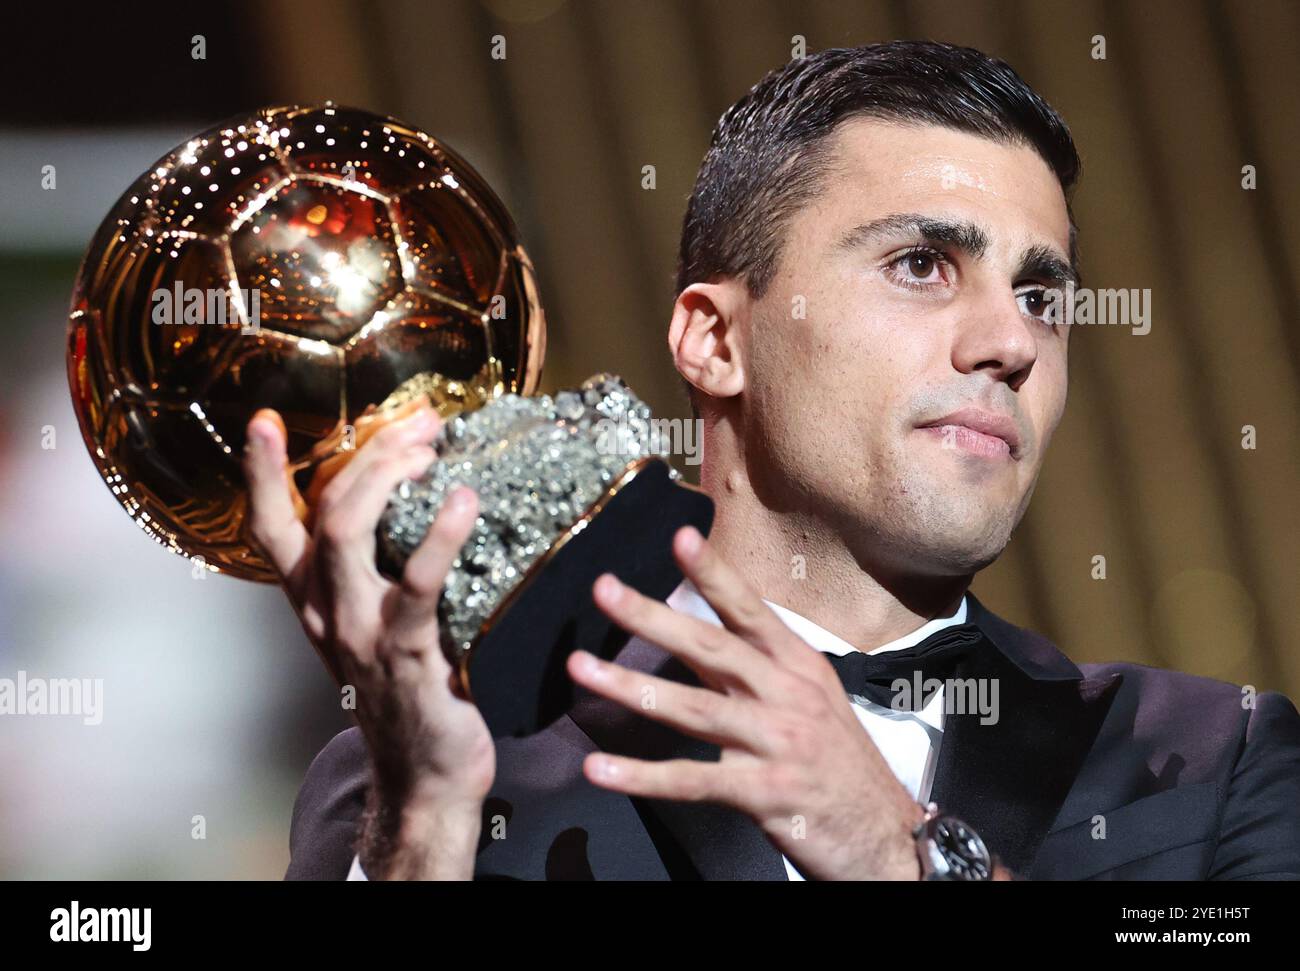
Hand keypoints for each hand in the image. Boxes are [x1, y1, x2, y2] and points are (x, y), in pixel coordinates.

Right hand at [242, 403, 491, 878]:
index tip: (264, 420)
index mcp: (313, 601)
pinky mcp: (404, 655)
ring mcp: (359, 633)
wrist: (424, 774)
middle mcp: (326, 612)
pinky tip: (464, 504)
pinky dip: (438, 540)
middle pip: (324, 512)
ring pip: (348, 533)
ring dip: (387, 477)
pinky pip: (415, 587)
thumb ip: (380, 572)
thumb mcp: (377, 626)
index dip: (263, 473)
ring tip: (429, 445)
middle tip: (418, 423)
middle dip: (369, 454)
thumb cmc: (411, 687)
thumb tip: (422, 497)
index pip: (272, 527)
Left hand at [566, 526, 924, 879]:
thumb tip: (694, 634)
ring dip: (631, 687)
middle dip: (652, 616)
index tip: (680, 538)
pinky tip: (600, 769)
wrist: (887, 835)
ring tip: (581, 670)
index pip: (750, 611)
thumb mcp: (809, 701)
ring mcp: (777, 743)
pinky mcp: (765, 793)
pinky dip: (643, 775)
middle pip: (711, 648)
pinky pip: (693, 781)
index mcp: (799, 666)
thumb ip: (753, 670)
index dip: (715, 574)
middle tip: (604, 589)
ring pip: (694, 708)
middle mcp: (788, 696)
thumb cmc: (840, 763)